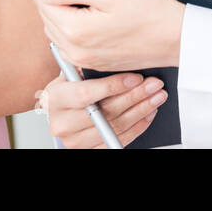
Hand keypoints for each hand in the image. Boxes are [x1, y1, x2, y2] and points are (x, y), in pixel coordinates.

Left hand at [33, 0, 185, 71]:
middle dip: (63, 2)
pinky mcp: (94, 64)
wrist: (178, 38)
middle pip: (46, 15)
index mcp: (73, 31)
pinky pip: (72, 42)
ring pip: (57, 29)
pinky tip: (103, 24)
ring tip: (101, 11)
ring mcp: (84, 61)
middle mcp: (74, 51)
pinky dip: (79, 30)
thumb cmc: (150, 9)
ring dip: (70, 16)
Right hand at [37, 71, 164, 147]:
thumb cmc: (65, 93)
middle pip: (106, 112)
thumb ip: (86, 68)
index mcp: (55, 100)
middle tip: (153, 85)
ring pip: (116, 127)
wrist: (57, 116)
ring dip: (141, 111)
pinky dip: (138, 126)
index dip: (113, 85)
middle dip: (134, 96)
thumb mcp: (67, 76)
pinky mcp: (89, 151)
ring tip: (156, 97)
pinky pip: (120, 140)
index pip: (86, 93)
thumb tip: (116, 60)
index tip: (136, 78)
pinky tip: (148, 113)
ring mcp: (76, 141)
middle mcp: (63, 124)